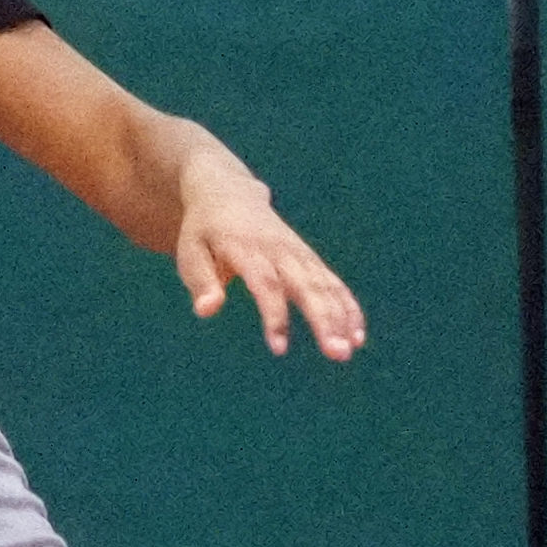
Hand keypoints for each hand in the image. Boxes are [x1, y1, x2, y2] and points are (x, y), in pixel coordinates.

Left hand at [171, 154, 365, 359]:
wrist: (228, 193)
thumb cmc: (204, 231)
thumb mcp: (190, 251)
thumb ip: (201, 281)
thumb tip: (206, 311)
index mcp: (246, 248)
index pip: (266, 285)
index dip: (275, 316)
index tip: (280, 348)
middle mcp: (279, 250)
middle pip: (306, 286)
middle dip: (324, 320)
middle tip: (337, 353)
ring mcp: (298, 253)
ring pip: (325, 285)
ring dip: (341, 317)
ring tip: (350, 349)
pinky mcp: (308, 258)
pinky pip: (332, 283)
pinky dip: (347, 306)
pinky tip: (357, 335)